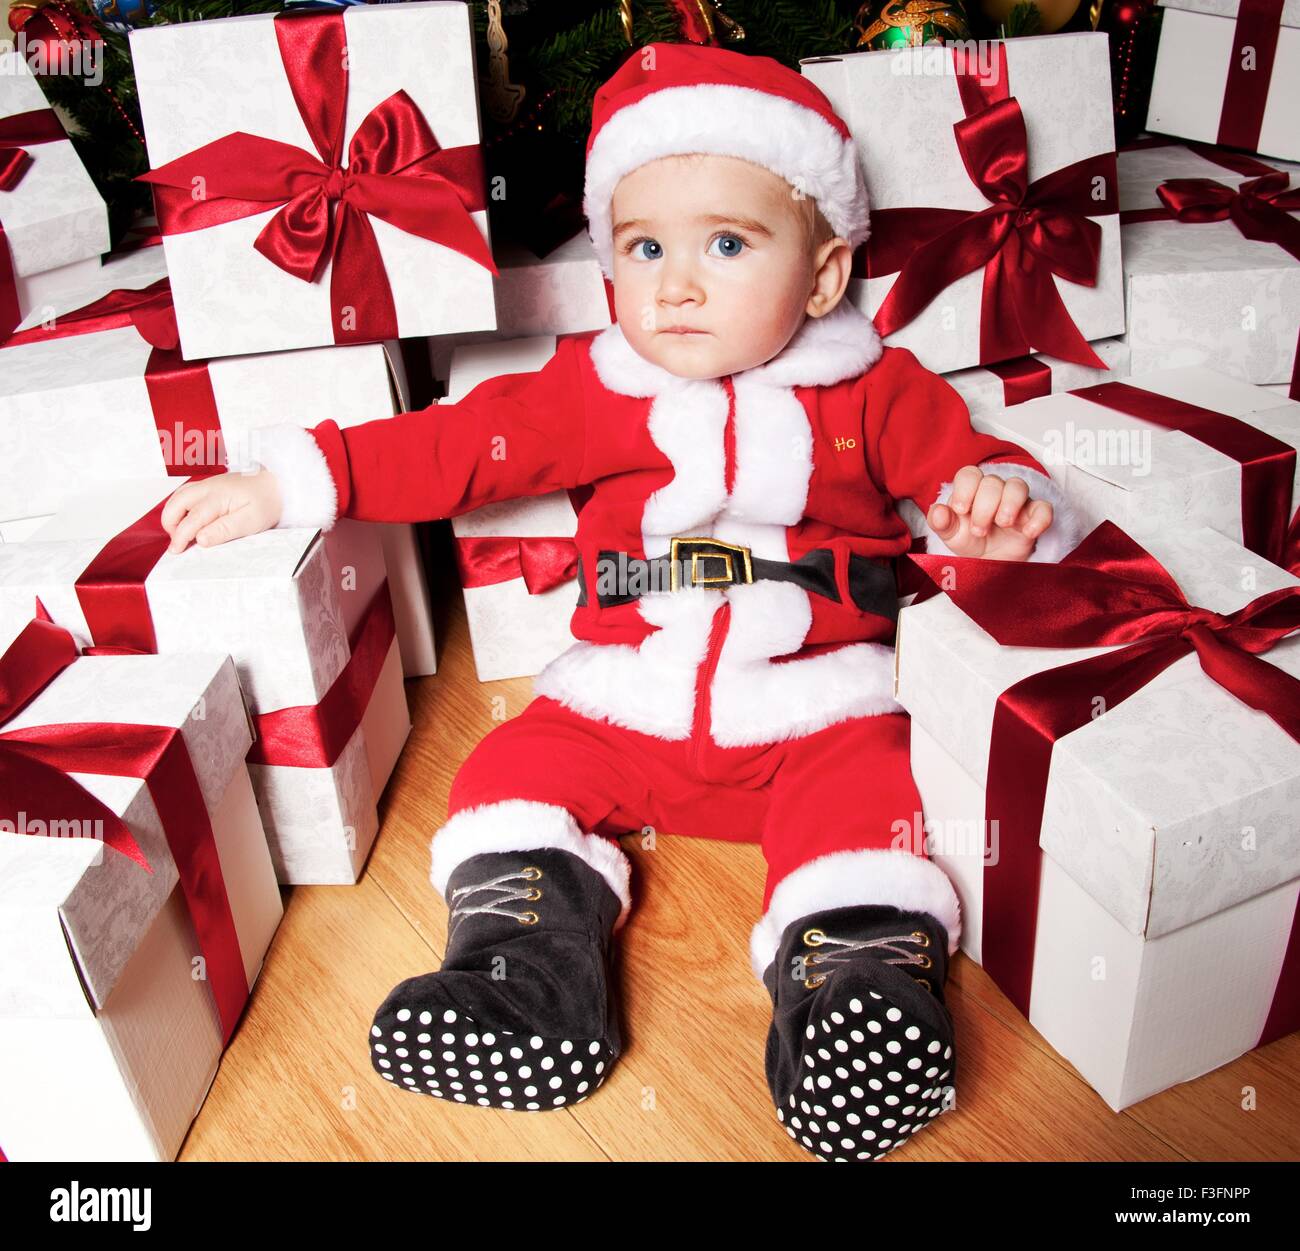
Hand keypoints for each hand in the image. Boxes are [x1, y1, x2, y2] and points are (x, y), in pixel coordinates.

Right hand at [161, 468, 283, 553]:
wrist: (277, 483)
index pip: (191, 519)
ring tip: (182, 534)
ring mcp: (206, 485)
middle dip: (171, 525)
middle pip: (176, 503)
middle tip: (178, 543)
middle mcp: (208, 488)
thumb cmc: (267, 501)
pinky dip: (180, 508)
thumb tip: (201, 539)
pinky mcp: (208, 486)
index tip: (177, 551)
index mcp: (218, 496)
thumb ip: (225, 530)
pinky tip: (189, 521)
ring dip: (173, 516)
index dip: (181, 536)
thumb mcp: (251, 521)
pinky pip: (185, 495)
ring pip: (177, 498)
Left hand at [925, 465, 1053, 561]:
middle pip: (993, 482)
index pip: (969, 474)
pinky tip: (1028, 532)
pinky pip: (1044, 508)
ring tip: (1002, 524)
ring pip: (1018, 486)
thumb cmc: (970, 541)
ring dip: (1009, 505)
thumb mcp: (951, 534)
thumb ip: (941, 522)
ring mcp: (1016, 501)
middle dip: (984, 507)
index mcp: (971, 491)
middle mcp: (994, 491)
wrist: (989, 562)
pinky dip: (1039, 518)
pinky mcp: (1034, 515)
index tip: (961, 510)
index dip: (965, 489)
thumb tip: (938, 511)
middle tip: (979, 530)